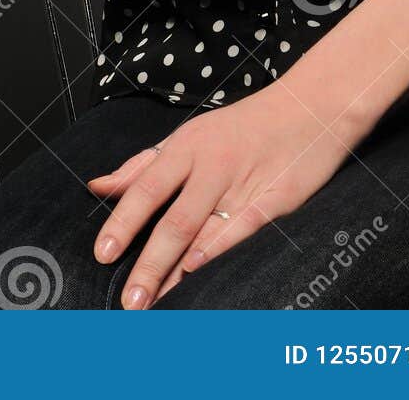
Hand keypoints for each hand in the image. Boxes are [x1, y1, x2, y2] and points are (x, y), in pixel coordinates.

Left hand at [86, 79, 361, 307]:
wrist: (311, 105)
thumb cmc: (242, 126)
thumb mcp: (189, 135)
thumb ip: (143, 165)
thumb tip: (97, 186)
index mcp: (186, 147)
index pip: (146, 188)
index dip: (123, 222)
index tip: (101, 254)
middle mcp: (211, 165)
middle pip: (173, 219)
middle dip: (148, 263)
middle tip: (128, 301)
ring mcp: (244, 182)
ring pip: (203, 230)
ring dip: (176, 271)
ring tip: (155, 304)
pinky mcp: (276, 198)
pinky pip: (244, 227)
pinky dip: (220, 248)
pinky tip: (199, 270)